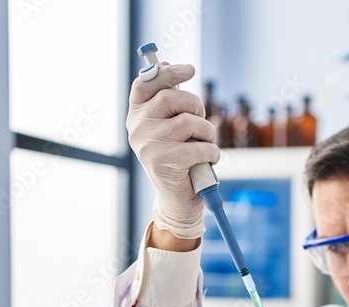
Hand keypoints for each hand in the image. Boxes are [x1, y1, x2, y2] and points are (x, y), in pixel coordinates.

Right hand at [126, 63, 219, 238]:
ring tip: (206, 143)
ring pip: (187, 121)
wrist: (178, 199)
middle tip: (202, 122)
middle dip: (196, 107)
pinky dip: (212, 153)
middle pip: (171, 98)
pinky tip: (209, 160)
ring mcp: (147, 145)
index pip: (147, 83)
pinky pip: (198, 147)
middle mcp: (137, 128)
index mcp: (136, 115)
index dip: (169, 73)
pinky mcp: (162, 163)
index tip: (190, 69)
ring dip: (207, 131)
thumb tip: (164, 64)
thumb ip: (168, 100)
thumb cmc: (179, 158)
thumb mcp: (171, 126)